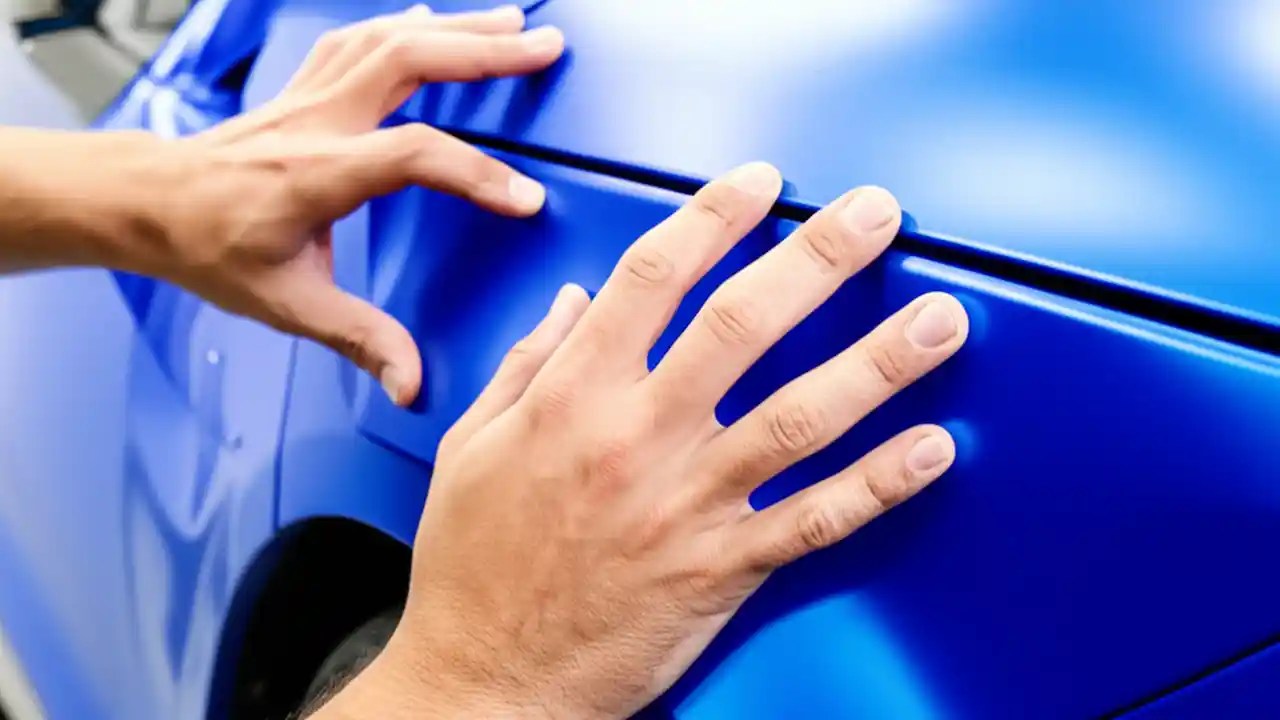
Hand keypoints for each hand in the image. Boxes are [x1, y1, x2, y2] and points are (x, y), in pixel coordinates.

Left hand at [149, 5, 563, 404]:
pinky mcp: (303, 88)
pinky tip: (434, 20)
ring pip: (388, 37)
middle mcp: (316, 122)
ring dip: (456, 26)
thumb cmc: (210, 250)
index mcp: (317, 175)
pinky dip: (405, 24)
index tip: (528, 199)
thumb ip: (358, 340)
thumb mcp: (286, 305)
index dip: (477, 173)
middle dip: (484, 51)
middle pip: (407, 61)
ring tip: (513, 22)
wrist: (148, 203)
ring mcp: (308, 96)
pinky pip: (359, 38)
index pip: (412, 155)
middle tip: (546, 49)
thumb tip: (412, 385)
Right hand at [318, 164, 968, 717]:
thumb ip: (528, 364)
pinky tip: (931, 447)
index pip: (652, 280)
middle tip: (875, 212)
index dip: (712, 219)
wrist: (484, 681)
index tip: (759, 183)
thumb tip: (575, 300)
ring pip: (798, 417)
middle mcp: (637, 438)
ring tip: (941, 317)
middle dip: (818, 258)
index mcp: (572, 398)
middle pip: (741, 326)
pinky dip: (879, 483)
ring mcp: (685, 505)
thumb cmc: (473, 566)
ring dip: (878, 361)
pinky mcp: (719, 571)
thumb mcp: (471, 447)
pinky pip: (814, 520)